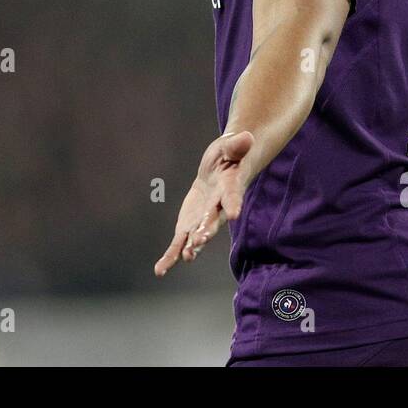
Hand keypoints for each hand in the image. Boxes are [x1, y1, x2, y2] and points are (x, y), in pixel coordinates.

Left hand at [154, 130, 253, 276]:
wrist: (224, 169)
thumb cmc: (230, 155)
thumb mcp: (231, 146)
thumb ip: (237, 146)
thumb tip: (247, 137)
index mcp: (230, 187)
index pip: (232, 195)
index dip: (233, 202)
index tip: (233, 213)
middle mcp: (218, 208)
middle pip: (212, 220)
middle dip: (206, 231)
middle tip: (198, 241)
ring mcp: (203, 219)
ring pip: (196, 235)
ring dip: (191, 246)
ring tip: (185, 257)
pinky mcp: (189, 225)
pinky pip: (179, 242)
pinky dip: (170, 256)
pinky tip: (160, 270)